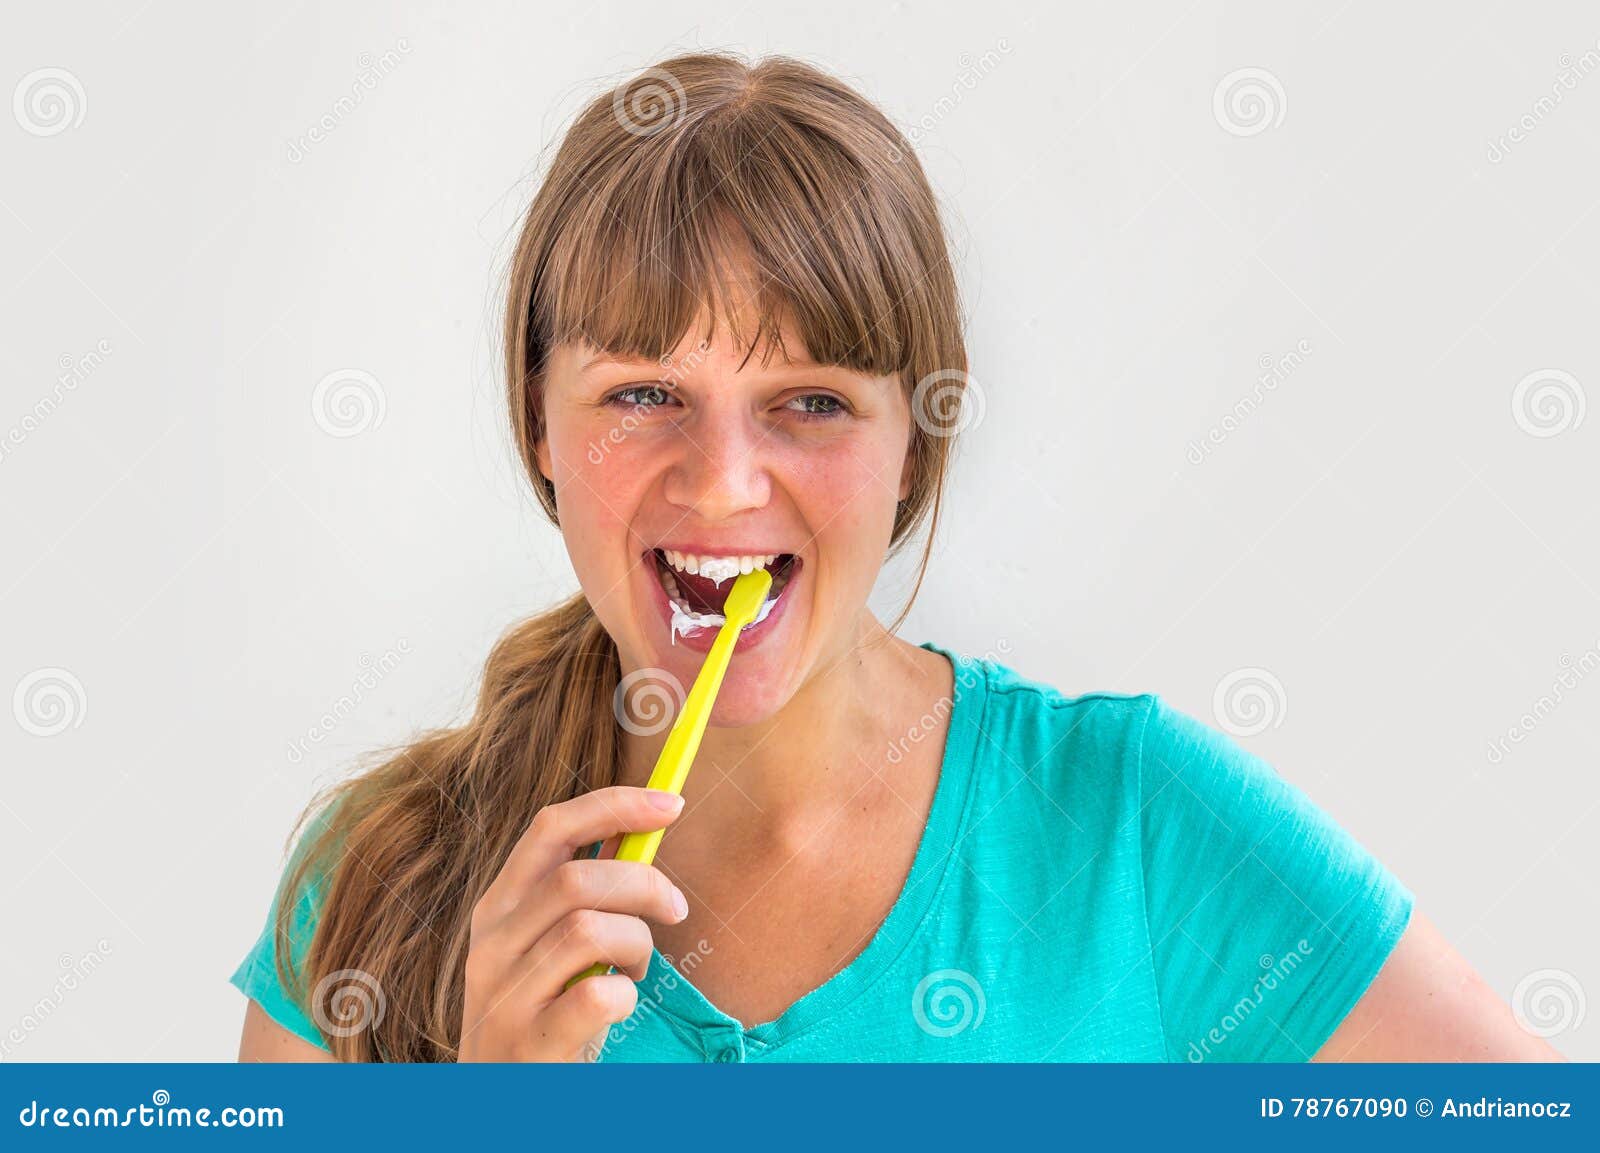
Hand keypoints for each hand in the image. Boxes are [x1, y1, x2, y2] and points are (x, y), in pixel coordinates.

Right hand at [458, 786, 687, 1060]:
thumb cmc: (542, 1011)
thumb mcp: (544, 945)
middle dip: (645, 884)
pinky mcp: (530, 1043)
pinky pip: (596, 996)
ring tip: (637, 968)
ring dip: (637, 945)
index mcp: (499, 905)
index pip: (551, 828)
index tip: (670, 803)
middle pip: (578, 878)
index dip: (614, 806)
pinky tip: (619, 1005)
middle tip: (676, 910)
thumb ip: (579, 895)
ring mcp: (505, 994)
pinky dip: (625, 995)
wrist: (500, 1102)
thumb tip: (643, 828)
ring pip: (590, 931)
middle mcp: (492, 942)